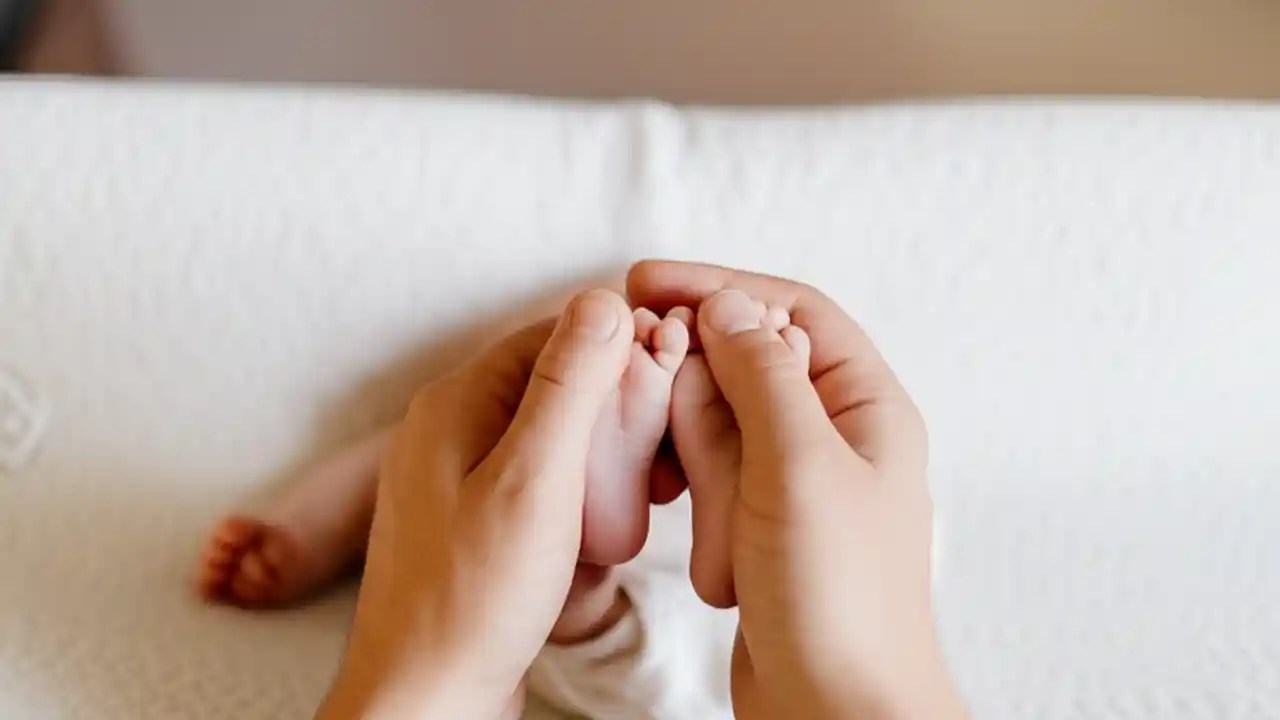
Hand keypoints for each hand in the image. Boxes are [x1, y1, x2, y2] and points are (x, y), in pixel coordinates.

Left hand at [318, 289, 635, 719]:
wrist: (426, 699)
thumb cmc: (473, 599)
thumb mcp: (535, 480)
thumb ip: (569, 386)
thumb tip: (604, 299)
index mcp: (454, 403)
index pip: (553, 336)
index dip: (619, 350)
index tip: (672, 380)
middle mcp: (449, 430)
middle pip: (552, 384)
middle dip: (615, 410)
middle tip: (663, 453)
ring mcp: (458, 478)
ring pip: (551, 436)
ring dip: (602, 457)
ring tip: (645, 496)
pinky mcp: (474, 521)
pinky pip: (539, 483)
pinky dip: (579, 495)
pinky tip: (605, 531)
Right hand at [628, 262, 964, 719]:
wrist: (837, 711)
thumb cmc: (840, 597)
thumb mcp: (800, 466)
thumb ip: (761, 373)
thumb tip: (726, 303)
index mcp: (866, 406)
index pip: (791, 309)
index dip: (720, 285)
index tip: (646, 281)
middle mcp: (834, 435)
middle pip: (745, 366)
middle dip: (705, 400)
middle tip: (683, 440)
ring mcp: (795, 483)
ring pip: (719, 429)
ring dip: (706, 474)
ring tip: (721, 529)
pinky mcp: (761, 525)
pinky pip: (712, 483)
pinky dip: (704, 512)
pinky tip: (720, 563)